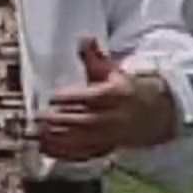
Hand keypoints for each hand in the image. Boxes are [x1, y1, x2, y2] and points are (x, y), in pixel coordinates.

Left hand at [37, 37, 176, 160]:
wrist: (154, 115)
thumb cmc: (127, 91)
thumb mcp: (113, 71)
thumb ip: (95, 57)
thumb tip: (85, 39)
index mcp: (113, 95)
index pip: (87, 98)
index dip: (67, 98)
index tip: (53, 98)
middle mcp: (110, 117)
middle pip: (80, 121)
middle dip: (57, 120)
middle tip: (38, 117)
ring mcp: (108, 136)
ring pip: (79, 140)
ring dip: (56, 138)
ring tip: (38, 133)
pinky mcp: (104, 148)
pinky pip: (81, 154)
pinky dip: (63, 153)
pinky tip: (48, 148)